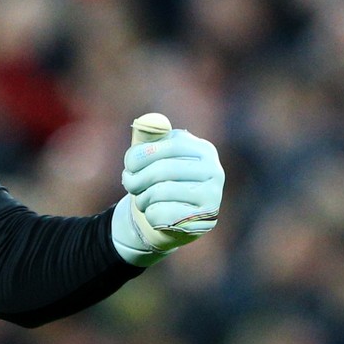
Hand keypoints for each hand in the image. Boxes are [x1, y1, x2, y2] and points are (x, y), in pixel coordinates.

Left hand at [111, 128, 223, 264]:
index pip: (169, 145)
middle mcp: (215, 171)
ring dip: (142, 198)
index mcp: (203, 150)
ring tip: (143, 200)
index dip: (141, 154)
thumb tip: (146, 122)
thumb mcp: (151, 156)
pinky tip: (155, 214)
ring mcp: (213, 197)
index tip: (129, 166)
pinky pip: (163, 215)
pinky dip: (150, 215)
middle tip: (130, 185)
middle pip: (162, 170)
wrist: (169, 220)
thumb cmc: (158, 181)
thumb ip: (147, 136)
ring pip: (160, 193)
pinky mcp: (205, 221)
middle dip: (136, 179)